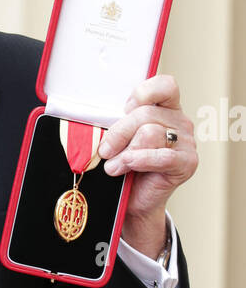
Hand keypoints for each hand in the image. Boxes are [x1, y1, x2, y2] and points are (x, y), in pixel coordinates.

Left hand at [97, 74, 196, 253]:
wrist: (134, 201)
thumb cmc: (126, 167)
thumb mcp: (119, 139)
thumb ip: (118, 123)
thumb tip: (99, 120)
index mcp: (166, 109)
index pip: (164, 85)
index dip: (142, 94)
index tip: (124, 110)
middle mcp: (179, 122)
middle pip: (145, 114)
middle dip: (118, 133)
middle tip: (105, 151)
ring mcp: (186, 142)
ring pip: (149, 133)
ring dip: (125, 152)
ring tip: (115, 166)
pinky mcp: (188, 163)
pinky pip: (162, 156)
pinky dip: (139, 161)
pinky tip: (125, 167)